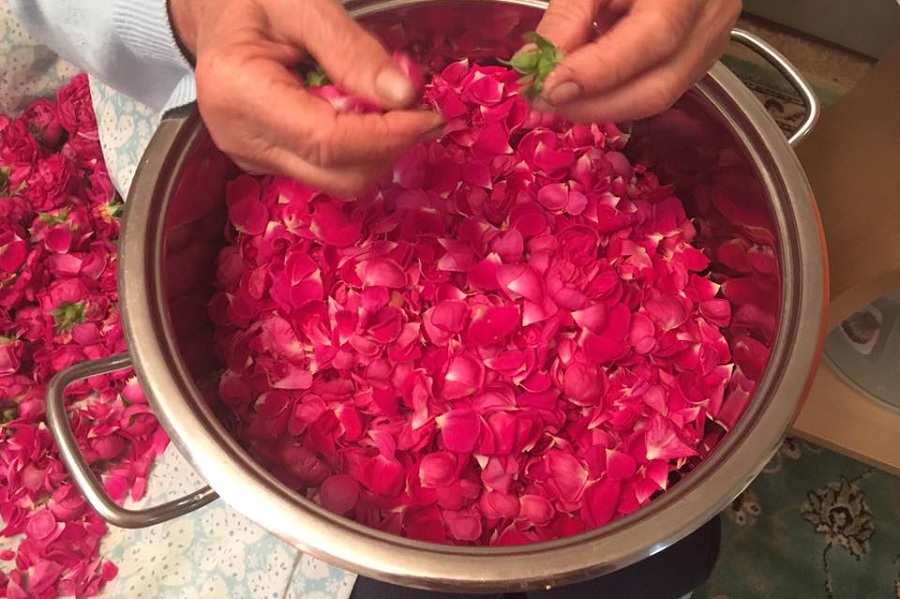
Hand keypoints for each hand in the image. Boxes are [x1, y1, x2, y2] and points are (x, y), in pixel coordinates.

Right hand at [168, 0, 442, 195]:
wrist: (213, 9)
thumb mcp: (301, 3)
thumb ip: (351, 49)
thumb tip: (404, 96)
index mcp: (239, 93)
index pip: (328, 142)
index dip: (388, 136)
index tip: (429, 116)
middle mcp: (241, 138)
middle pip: (337, 175)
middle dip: (389, 148)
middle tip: (420, 109)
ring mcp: (251, 157)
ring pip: (336, 181)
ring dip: (377, 150)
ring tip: (393, 107)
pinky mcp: (267, 162)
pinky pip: (326, 171)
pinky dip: (358, 148)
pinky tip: (363, 114)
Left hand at [533, 0, 740, 121]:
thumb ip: (568, 18)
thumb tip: (539, 68)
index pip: (653, 39)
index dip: (598, 72)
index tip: (550, 88)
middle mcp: (712, 18)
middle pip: (659, 86)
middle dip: (596, 105)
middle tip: (546, 102)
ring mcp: (713, 41)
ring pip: (659, 96)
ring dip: (603, 104)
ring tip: (560, 96)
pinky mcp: (702, 55)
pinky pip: (658, 87)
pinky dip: (618, 93)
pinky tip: (588, 85)